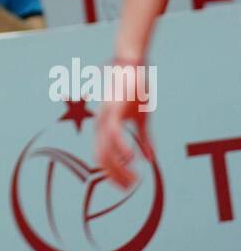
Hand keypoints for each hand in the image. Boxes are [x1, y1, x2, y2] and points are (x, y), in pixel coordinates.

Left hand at [95, 63, 153, 189]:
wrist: (131, 63)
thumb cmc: (135, 88)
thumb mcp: (141, 118)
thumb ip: (144, 139)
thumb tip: (149, 159)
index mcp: (105, 126)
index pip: (102, 157)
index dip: (112, 174)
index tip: (125, 185)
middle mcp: (101, 124)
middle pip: (101, 158)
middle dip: (114, 176)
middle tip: (129, 187)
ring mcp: (106, 117)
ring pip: (105, 150)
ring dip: (118, 168)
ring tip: (133, 179)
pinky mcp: (114, 109)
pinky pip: (113, 134)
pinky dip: (121, 149)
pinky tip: (132, 158)